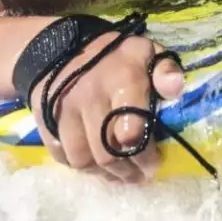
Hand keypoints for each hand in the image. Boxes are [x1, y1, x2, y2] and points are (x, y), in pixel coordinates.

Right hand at [33, 34, 185, 183]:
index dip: (145, 156)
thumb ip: (166, 69)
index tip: (154, 163)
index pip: (132, 133)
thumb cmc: (114, 54)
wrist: (61, 44)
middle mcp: (91, 98)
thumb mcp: (146, 52)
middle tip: (138, 176)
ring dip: (102, 174)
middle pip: (107, 154)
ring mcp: (64, 111)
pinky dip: (79, 166)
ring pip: (82, 160)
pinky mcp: (46, 121)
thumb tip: (175, 88)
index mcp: (122, 81)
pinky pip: (61, 156)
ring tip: (118, 175)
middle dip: (126, 172)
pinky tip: (94, 164)